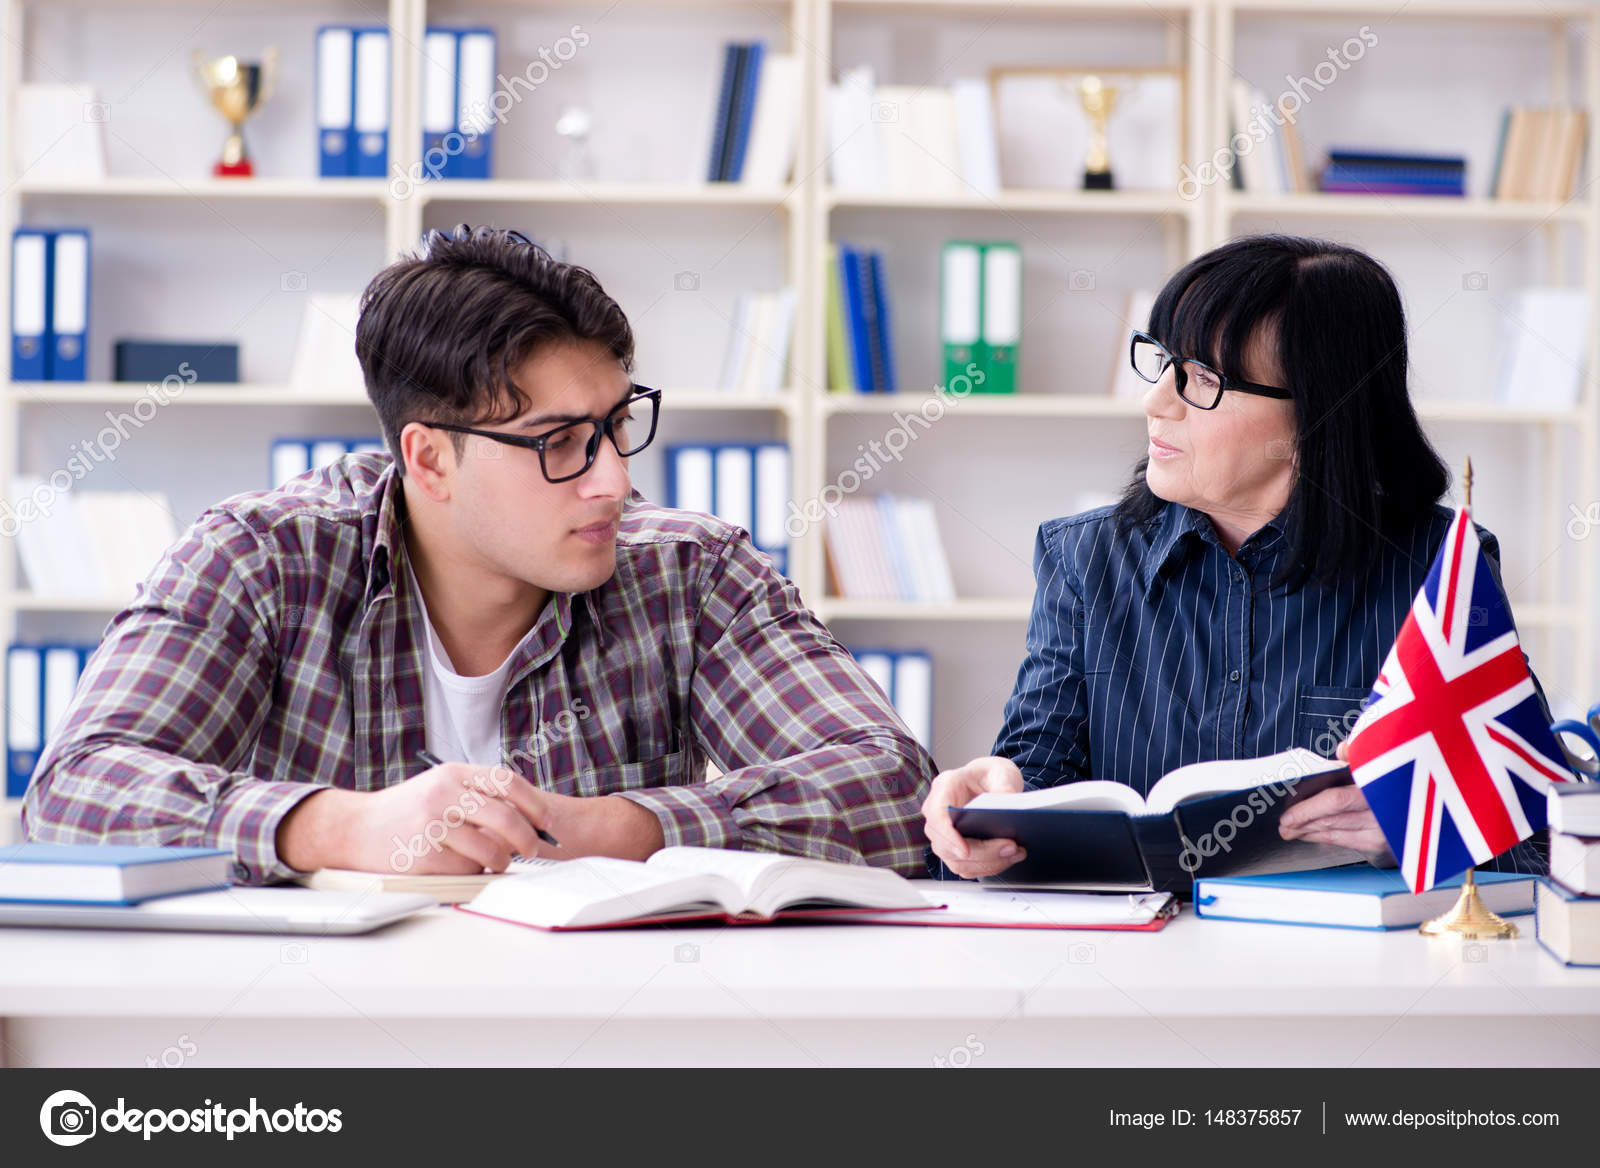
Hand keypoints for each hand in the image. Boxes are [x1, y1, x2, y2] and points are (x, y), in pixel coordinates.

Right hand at [277, 762, 560, 874]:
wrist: (356, 828)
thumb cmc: (406, 810)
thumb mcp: (440, 787)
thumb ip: (477, 796)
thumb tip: (526, 817)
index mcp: (453, 774)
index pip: (507, 782)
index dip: (534, 803)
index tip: (546, 821)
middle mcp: (443, 795)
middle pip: (505, 818)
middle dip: (527, 838)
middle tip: (533, 849)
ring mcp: (432, 825)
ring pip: (489, 850)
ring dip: (501, 862)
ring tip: (497, 862)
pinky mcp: (423, 855)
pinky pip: (465, 871)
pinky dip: (471, 874)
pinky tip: (461, 867)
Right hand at [921, 756, 1025, 878]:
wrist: (989, 783)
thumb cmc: (989, 775)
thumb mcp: (1001, 771)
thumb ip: (1004, 784)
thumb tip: (1009, 802)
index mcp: (944, 788)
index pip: (937, 816)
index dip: (948, 836)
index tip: (966, 851)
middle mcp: (938, 813)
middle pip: (946, 845)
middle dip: (981, 852)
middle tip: (1010, 846)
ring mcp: (943, 834)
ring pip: (957, 861)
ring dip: (988, 863)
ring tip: (1015, 852)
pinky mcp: (954, 849)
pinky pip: (967, 867)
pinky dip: (989, 867)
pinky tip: (1009, 857)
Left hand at [1278, 742, 1393, 863]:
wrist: (1438, 796)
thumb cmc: (1405, 774)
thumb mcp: (1385, 754)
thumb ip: (1360, 751)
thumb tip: (1343, 750)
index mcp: (1380, 787)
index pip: (1336, 801)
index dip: (1307, 810)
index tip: (1287, 815)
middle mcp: (1385, 813)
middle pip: (1334, 820)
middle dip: (1304, 824)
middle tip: (1283, 826)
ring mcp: (1388, 833)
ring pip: (1340, 833)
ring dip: (1312, 833)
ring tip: (1292, 832)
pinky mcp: (1390, 845)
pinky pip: (1351, 843)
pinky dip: (1329, 838)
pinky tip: (1314, 835)